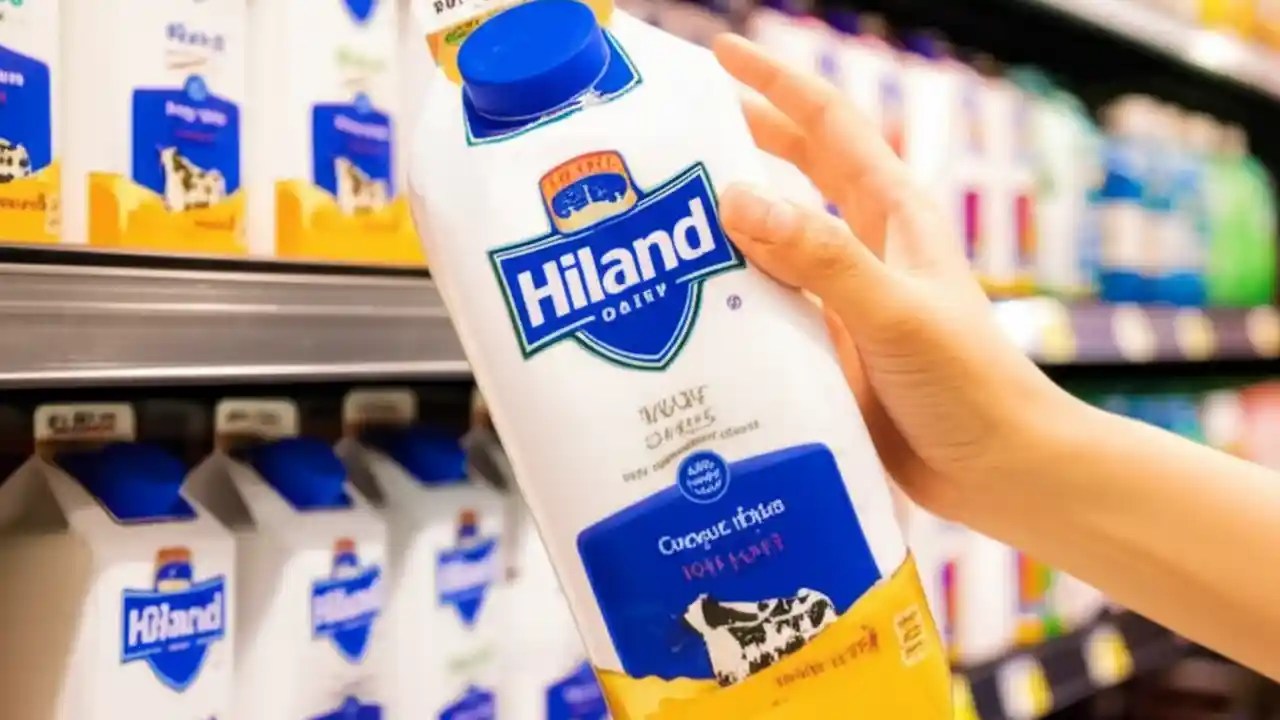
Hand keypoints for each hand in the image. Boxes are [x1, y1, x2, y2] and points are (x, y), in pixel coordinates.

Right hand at [712, 34, 1081, 521]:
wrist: (998, 469)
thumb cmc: (969, 383)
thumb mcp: (894, 311)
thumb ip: (822, 258)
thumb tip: (736, 198)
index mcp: (892, 214)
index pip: (828, 124)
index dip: (776, 82)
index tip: (721, 53)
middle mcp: (864, 246)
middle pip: (793, 172)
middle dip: (739, 142)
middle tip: (671, 135)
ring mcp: (843, 298)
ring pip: (770, 243)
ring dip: (723, 227)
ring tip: (657, 223)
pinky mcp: (826, 348)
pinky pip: (765, 308)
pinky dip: (727, 299)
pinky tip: (682, 311)